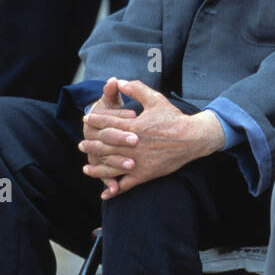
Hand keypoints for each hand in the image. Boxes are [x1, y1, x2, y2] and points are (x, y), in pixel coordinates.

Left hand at [79, 79, 225, 198]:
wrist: (192, 138)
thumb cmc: (174, 117)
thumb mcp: (155, 99)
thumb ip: (136, 88)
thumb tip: (118, 81)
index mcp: (133, 126)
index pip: (107, 123)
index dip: (95, 120)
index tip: (87, 119)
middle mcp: (132, 145)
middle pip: (104, 145)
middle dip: (90, 145)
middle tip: (81, 144)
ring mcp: (137, 161)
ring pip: (110, 167)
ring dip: (96, 168)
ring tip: (87, 168)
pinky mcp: (144, 174)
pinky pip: (126, 184)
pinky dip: (115, 189)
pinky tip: (106, 193)